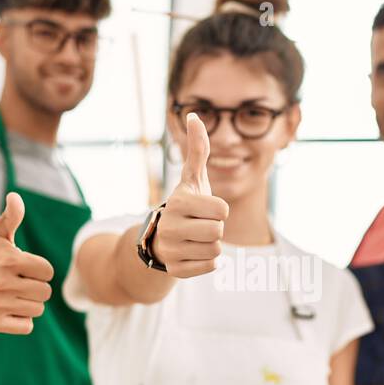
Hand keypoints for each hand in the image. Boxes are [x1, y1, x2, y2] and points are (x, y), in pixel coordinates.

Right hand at [0, 192, 53, 334]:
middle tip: (18, 282)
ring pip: (37, 309)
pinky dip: (22, 320)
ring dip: (29, 302)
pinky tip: (9, 308)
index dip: (39, 269)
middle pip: (45, 292)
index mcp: (8, 260)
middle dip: (35, 286)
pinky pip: (27, 326)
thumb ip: (12, 215)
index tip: (25, 268)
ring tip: (12, 294)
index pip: (47, 271)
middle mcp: (2, 283)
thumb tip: (15, 197)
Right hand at [151, 113, 227, 278]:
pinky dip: (206, 262)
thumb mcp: (192, 178)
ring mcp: (171, 250)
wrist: (161, 238)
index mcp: (178, 202)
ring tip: (195, 238)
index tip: (204, 208)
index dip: (219, 209)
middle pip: (219, 232)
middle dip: (216, 228)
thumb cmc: (185, 205)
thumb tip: (194, 114)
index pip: (223, 210)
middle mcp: (170, 226)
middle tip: (200, 225)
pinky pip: (210, 267)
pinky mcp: (175, 270)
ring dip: (211, 245)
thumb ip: (198, 149)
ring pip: (216, 250)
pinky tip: (192, 253)